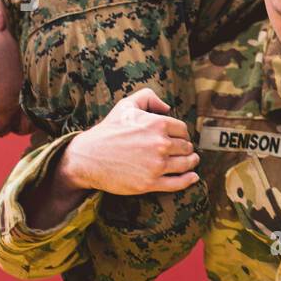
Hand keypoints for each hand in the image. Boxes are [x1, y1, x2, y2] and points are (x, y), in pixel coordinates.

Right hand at [60, 88, 199, 194]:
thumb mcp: (126, 106)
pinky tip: (193, 177)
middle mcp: (160, 144)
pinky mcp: (150, 183)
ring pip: (186, 164)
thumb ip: (148, 98)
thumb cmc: (108, 131)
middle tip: (185, 151)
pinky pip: (178, 183)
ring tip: (192, 161)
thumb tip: (167, 107)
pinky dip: (189, 180)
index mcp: (157, 124)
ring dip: (192, 162)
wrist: (87, 158)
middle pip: (186, 147)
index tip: (179, 138)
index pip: (183, 130)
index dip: (182, 134)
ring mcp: (156, 165)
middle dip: (186, 148)